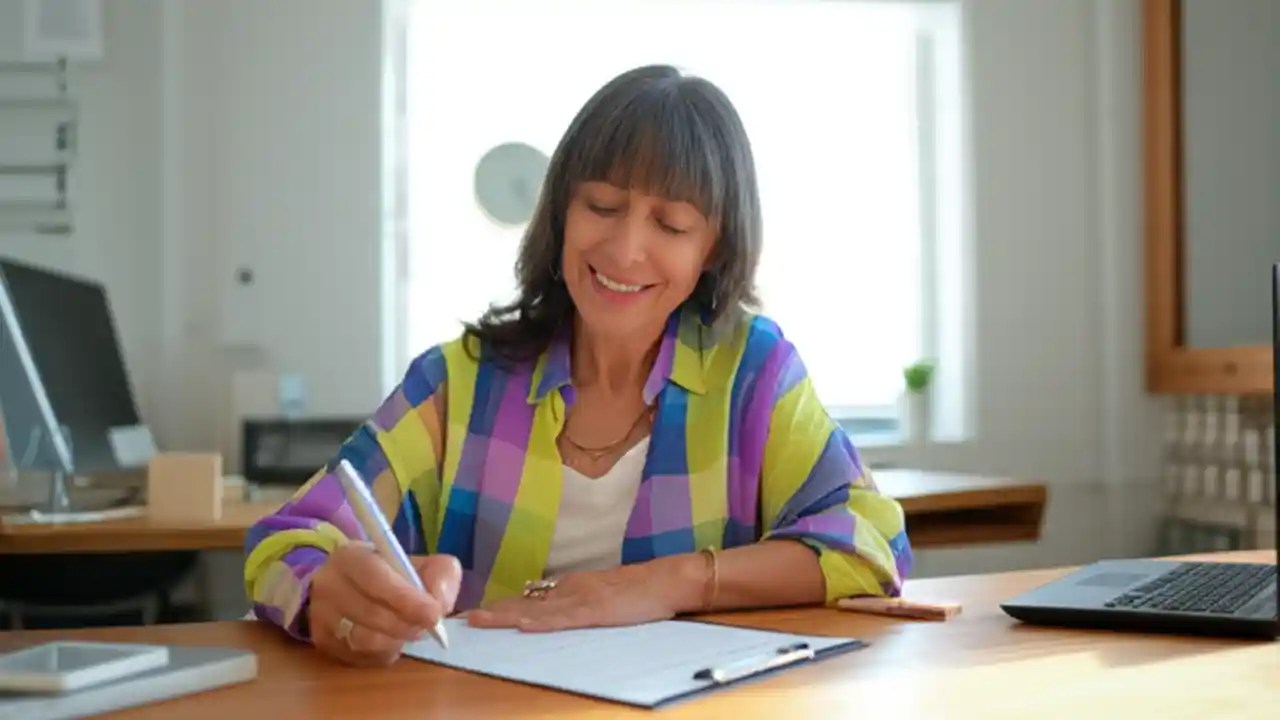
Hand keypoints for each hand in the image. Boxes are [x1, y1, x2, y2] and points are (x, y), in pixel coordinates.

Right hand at [308, 542, 461, 666]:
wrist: (348, 588)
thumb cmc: (389, 574)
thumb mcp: (419, 562)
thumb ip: (440, 574)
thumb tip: (441, 604)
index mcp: (351, 556)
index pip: (375, 578)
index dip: (406, 599)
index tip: (434, 614)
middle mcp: (329, 585)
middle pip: (370, 613)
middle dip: (407, 624)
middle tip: (428, 627)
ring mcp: (321, 616)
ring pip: (364, 640)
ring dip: (397, 641)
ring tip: (410, 631)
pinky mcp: (323, 642)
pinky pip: (360, 657)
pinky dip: (384, 653)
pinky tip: (392, 642)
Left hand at [466, 558, 702, 632]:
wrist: (667, 579)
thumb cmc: (638, 591)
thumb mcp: (600, 594)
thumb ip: (575, 602)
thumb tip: (549, 612)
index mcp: (570, 586)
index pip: (528, 599)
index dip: (501, 607)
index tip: (475, 614)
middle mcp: (569, 589)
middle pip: (524, 603)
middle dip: (494, 612)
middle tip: (463, 619)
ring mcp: (581, 599)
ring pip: (536, 610)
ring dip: (506, 616)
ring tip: (478, 621)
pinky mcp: (595, 610)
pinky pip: (563, 618)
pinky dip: (541, 622)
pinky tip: (522, 626)